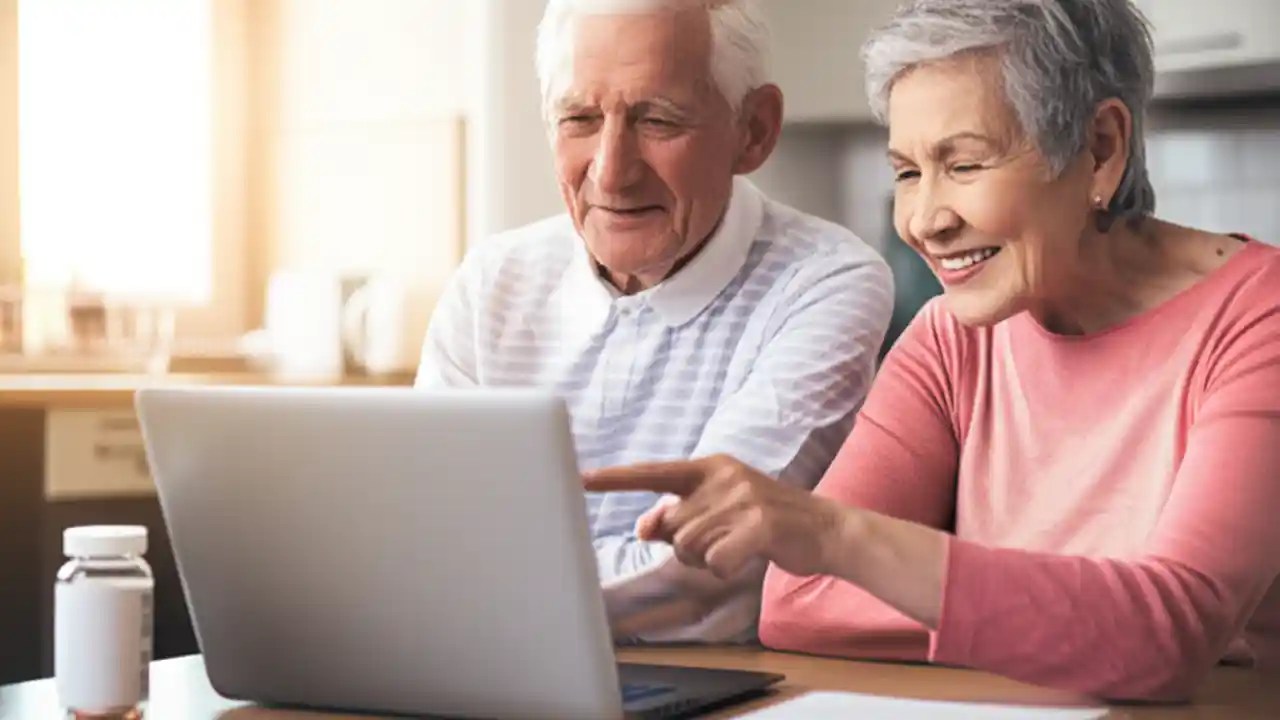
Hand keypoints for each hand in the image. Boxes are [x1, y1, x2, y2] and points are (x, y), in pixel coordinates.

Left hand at [584, 454, 849, 579]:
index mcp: (709, 467)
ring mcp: (743, 498)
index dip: (615, 478)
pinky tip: (747, 557)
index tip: (580, 478)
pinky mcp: (760, 524)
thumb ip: (677, 516)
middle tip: (722, 540)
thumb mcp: (719, 510)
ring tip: (737, 546)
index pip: (653, 472)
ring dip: (707, 559)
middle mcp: (723, 476)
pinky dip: (725, 568)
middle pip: (672, 526)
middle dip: (687, 545)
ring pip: (690, 546)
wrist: (824, 529)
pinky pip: (715, 560)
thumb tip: (642, 527)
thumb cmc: (762, 521)